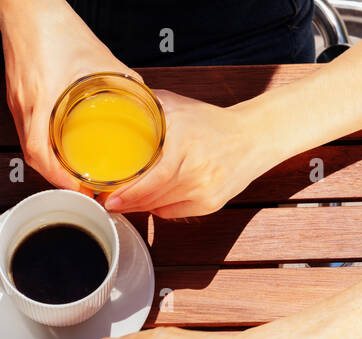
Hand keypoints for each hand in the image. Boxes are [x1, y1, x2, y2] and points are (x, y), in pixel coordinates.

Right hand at [0, 2, 133, 190]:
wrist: (27, 8)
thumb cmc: (57, 29)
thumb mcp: (98, 57)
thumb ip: (123, 80)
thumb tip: (145, 102)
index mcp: (39, 102)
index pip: (40, 156)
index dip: (59, 179)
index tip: (80, 191)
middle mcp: (23, 108)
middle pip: (32, 159)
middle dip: (56, 180)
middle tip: (81, 189)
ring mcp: (16, 104)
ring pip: (28, 147)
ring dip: (49, 166)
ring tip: (72, 175)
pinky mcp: (15, 98)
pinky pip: (27, 132)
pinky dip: (43, 146)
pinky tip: (58, 148)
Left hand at [106, 91, 280, 217]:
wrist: (252, 137)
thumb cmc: (210, 122)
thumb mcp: (178, 106)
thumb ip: (148, 105)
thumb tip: (115, 103)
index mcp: (185, 144)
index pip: (152, 179)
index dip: (128, 194)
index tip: (109, 198)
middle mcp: (196, 170)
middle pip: (153, 197)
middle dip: (128, 202)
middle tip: (110, 201)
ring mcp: (205, 190)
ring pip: (161, 207)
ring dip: (141, 206)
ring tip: (126, 201)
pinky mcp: (211, 204)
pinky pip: (174, 212)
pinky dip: (160, 208)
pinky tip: (153, 200)